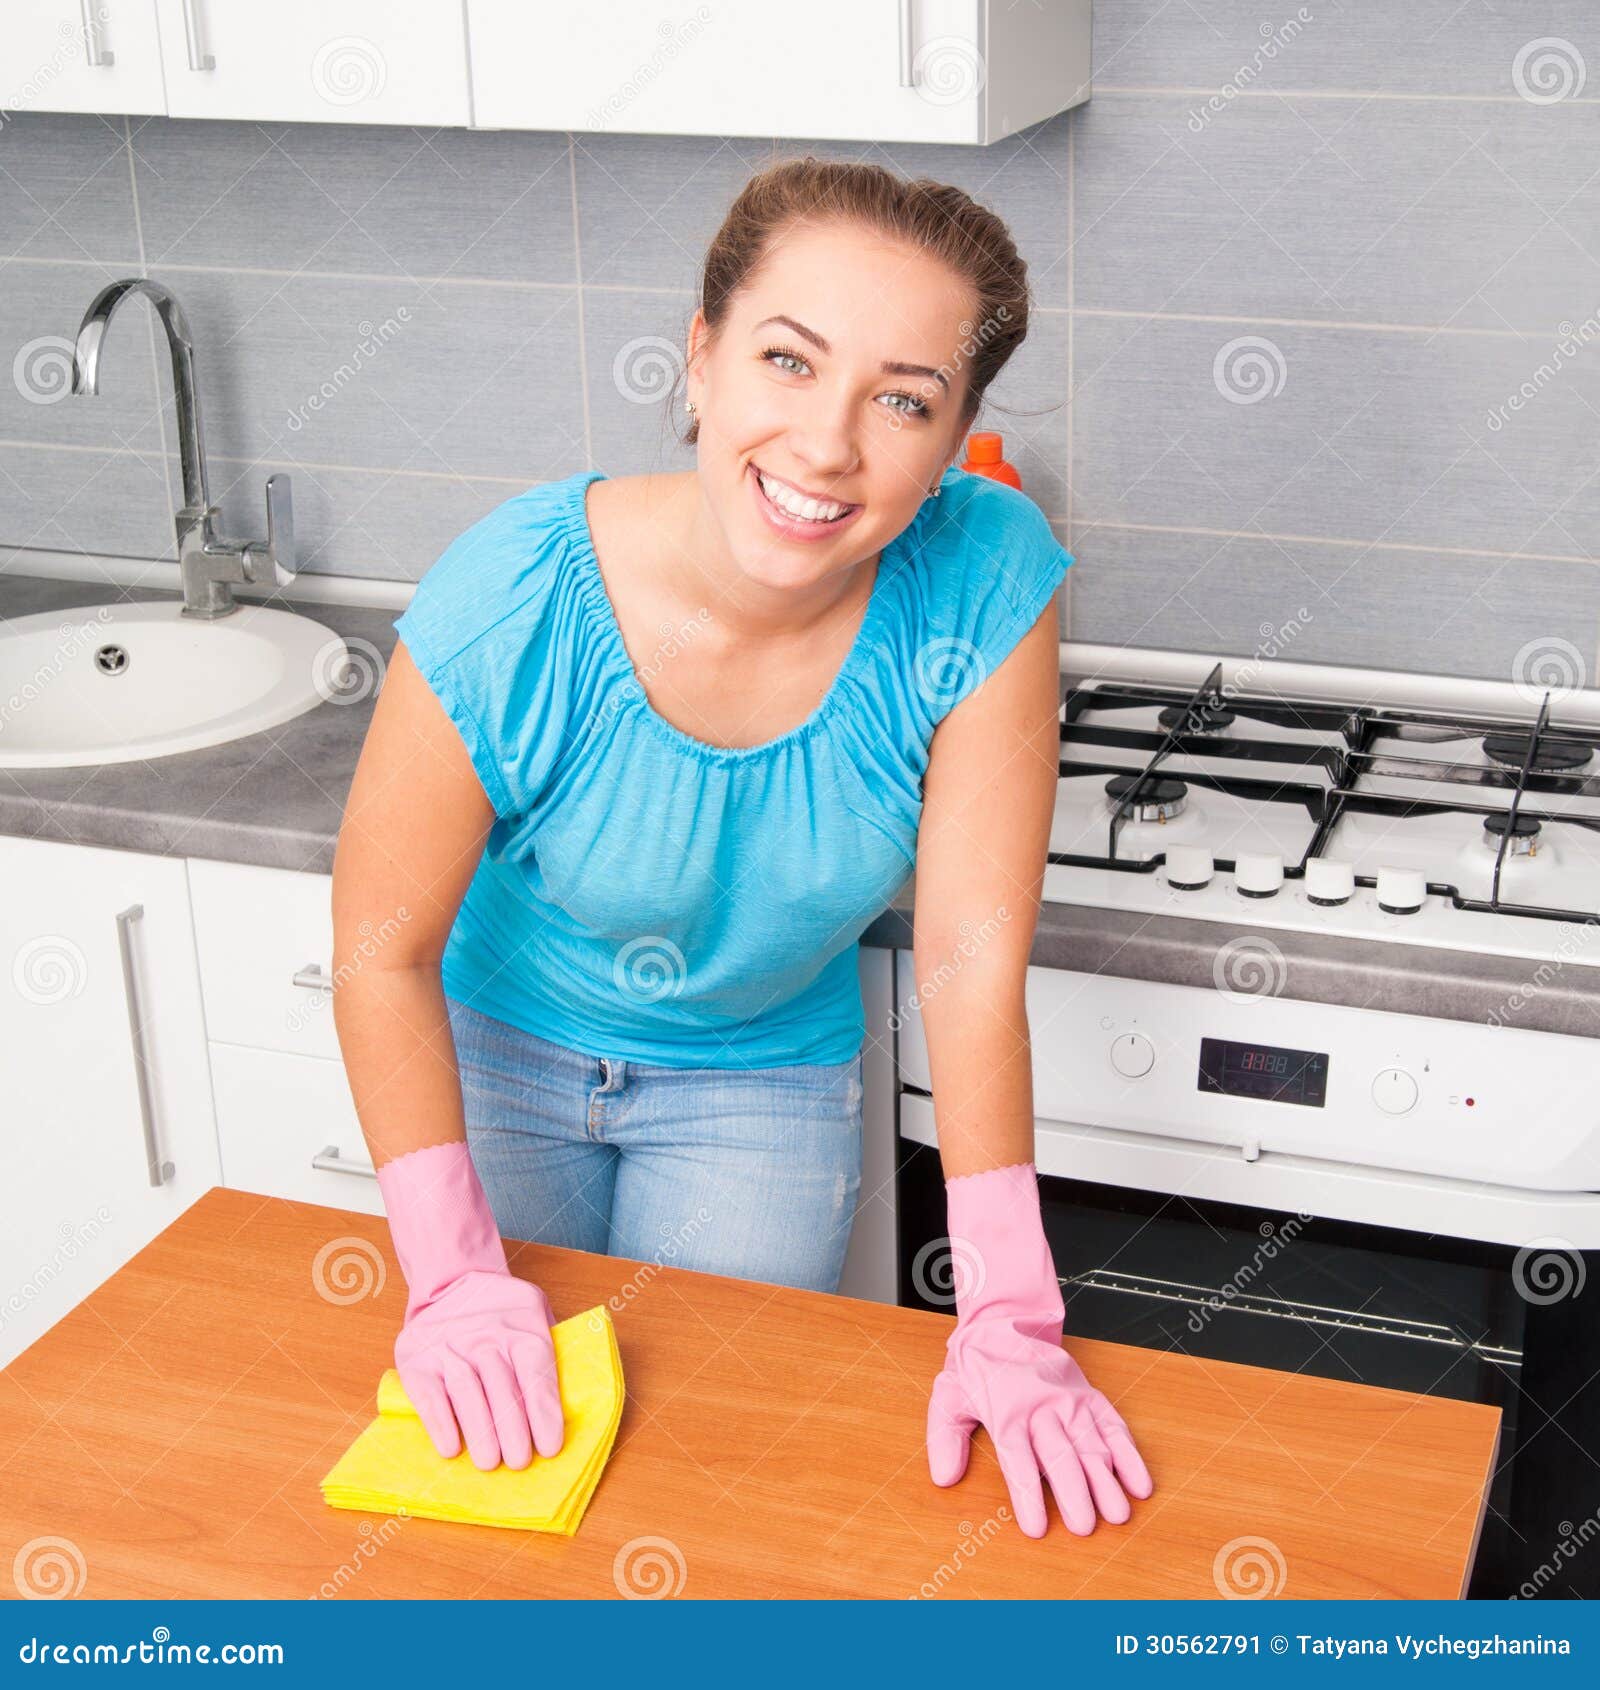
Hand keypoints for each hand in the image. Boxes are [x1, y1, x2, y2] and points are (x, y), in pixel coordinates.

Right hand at [394, 1268, 564, 1469]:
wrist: (450, 1283)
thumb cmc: (502, 1311)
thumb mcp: (535, 1312)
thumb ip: (548, 1347)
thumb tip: (570, 1397)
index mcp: (522, 1327)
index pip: (536, 1373)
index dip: (543, 1412)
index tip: (549, 1447)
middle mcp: (486, 1336)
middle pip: (503, 1388)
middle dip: (514, 1430)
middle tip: (520, 1462)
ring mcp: (450, 1348)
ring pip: (467, 1393)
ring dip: (480, 1432)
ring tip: (490, 1462)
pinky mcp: (418, 1361)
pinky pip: (430, 1395)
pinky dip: (440, 1424)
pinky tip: (451, 1448)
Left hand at [928, 1316, 1152, 1536]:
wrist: (1004, 1323)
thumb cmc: (976, 1368)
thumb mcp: (948, 1396)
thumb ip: (944, 1437)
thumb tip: (945, 1478)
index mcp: (1006, 1412)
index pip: (1019, 1459)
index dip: (1028, 1495)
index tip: (1037, 1528)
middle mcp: (1042, 1408)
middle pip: (1061, 1456)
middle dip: (1075, 1493)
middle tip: (1085, 1528)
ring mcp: (1070, 1401)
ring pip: (1092, 1445)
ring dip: (1106, 1481)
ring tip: (1118, 1514)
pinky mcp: (1090, 1396)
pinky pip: (1113, 1427)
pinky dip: (1129, 1455)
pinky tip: (1139, 1484)